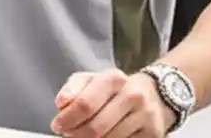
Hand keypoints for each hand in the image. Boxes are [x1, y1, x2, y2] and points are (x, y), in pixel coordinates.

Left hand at [50, 69, 173, 136]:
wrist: (153, 95)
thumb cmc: (114, 89)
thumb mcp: (91, 80)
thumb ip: (73, 88)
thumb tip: (62, 103)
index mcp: (113, 79)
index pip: (85, 104)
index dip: (67, 119)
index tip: (57, 125)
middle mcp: (132, 96)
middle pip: (95, 127)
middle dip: (76, 134)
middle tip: (69, 134)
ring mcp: (145, 116)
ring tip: (84, 135)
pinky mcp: (153, 134)